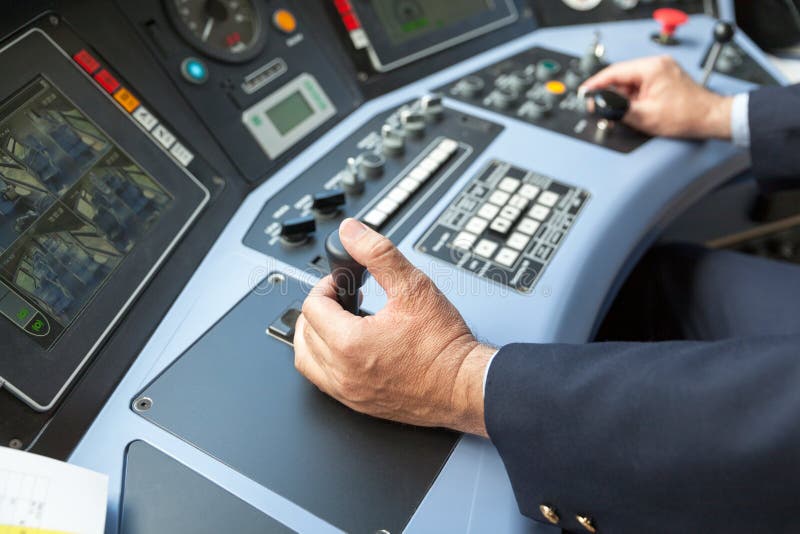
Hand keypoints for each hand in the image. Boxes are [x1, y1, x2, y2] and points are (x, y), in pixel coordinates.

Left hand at [294, 218, 494, 436]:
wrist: (464, 385)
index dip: (325, 286)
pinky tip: (346, 349)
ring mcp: (348, 392)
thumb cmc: (444, 344)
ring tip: (338, 322)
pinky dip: (325, 361)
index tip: (343, 283)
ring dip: (314, 337)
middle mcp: (343, 373)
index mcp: (350, 344)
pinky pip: (323, 382)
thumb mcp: (413, 286)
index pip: (312, 306)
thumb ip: (378, 253)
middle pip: (304, 333)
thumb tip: (351, 232)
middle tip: (341, 299)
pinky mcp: (358, 404)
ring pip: (307, 361)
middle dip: (318, 309)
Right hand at [581, 55, 732, 138]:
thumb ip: (618, 110)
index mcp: (651, 68)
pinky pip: (640, 86)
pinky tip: (632, 110)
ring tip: (620, 113)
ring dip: (622, 98)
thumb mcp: (645, 116)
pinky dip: (633, 98)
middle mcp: (656, 65)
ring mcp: (661, 71)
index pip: (614, 72)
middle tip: (598, 107)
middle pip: (621, 77)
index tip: (585, 91)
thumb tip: (600, 105)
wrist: (710, 118)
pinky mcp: (664, 79)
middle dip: (609, 94)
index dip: (596, 84)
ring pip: (630, 83)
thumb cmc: (687, 116)